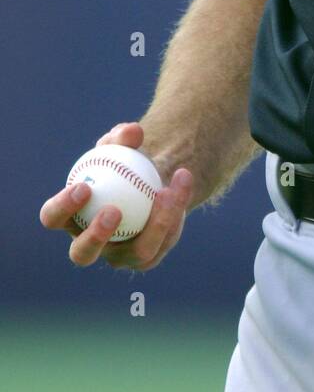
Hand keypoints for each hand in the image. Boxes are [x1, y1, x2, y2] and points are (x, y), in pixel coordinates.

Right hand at [40, 122, 193, 270]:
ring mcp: (119, 256)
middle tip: (113, 210)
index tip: (84, 187)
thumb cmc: (124, 164)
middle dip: (94, 236)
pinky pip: (164, 240)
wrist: (152, 179)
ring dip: (154, 222)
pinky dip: (175, 209)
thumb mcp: (122, 146)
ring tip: (164, 192)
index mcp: (71, 217)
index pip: (54, 218)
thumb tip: (131, 132)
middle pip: (82, 253)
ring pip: (137, 252)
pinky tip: (181, 182)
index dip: (62, 208)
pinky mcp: (147, 258)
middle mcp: (90, 243)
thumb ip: (123, 137)